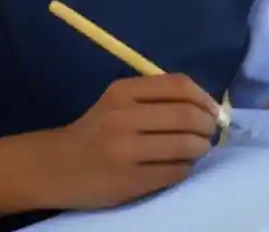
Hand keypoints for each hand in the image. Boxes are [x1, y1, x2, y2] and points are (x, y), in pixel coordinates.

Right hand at [41, 74, 220, 209]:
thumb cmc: (96, 130)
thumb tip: (210, 107)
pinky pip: (174, 172)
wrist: (56, 166)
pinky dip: (186, 168)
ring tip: (198, 149)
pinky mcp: (128, 181)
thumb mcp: (119, 101)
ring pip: (186, 146)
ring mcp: (125, 152)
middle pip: (187, 116)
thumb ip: (157, 98)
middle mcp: (123, 118)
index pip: (179, 86)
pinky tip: (181, 166)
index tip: (213, 110)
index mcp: (123, 92)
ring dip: (201, 148)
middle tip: (210, 133)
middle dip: (208, 125)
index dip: (205, 98)